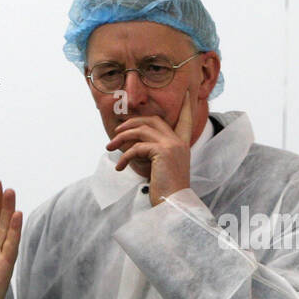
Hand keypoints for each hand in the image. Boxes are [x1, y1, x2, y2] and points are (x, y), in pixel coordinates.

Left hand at [106, 90, 193, 205]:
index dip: (187, 106)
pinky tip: (119, 167)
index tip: (188, 93)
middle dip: (132, 122)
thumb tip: (136, 146)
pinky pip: (137, 147)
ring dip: (122, 137)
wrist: (174, 205)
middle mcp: (179, 142)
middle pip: (153, 119)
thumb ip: (156, 154)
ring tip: (110, 147)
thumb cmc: (166, 191)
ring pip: (141, 130)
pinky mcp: (163, 152)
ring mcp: (172, 145)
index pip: (185, 120)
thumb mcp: (163, 168)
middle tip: (117, 132)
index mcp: (182, 145)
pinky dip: (124, 156)